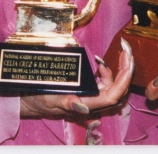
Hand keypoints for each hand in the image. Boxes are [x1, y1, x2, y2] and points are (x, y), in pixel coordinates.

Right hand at [19, 38, 133, 118]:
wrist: (31, 99)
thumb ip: (67, 103)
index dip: (123, 79)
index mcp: (87, 105)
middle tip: (126, 49)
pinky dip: (104, 70)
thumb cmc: (40, 99)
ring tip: (112, 54)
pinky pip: (103, 81)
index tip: (127, 59)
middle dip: (125, 68)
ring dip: (117, 68)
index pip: (114, 95)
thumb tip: (84, 109)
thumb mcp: (51, 99)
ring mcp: (92, 95)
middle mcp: (93, 102)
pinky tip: (98, 61)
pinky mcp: (89, 89)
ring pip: (112, 83)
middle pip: (118, 88)